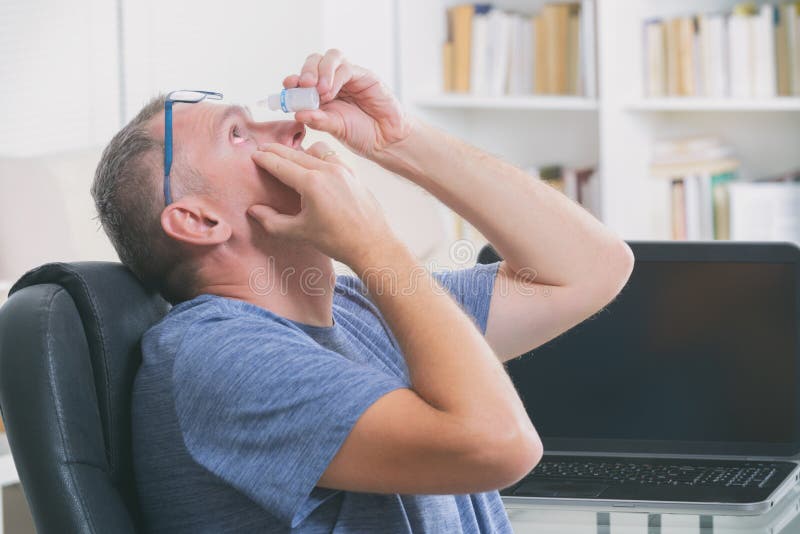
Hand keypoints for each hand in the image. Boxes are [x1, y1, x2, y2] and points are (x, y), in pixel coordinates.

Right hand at [248, 142, 396, 266]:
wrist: (373, 244)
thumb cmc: (337, 240)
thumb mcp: (300, 232)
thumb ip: (272, 221)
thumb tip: (254, 210)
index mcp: (312, 183)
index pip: (280, 164)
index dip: (264, 159)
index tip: (253, 155)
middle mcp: (327, 170)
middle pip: (294, 153)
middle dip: (276, 150)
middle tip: (262, 149)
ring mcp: (343, 169)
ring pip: (315, 150)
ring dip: (299, 150)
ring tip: (288, 157)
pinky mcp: (353, 173)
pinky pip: (332, 156)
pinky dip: (318, 155)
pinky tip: (314, 164)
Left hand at [283, 49, 410, 159]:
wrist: (386, 139)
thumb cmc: (361, 134)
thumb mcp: (334, 128)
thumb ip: (317, 120)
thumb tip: (297, 113)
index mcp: (321, 94)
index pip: (304, 77)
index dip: (294, 79)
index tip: (288, 85)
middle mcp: (334, 82)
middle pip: (315, 61)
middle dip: (307, 70)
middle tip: (304, 85)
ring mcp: (349, 77)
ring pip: (331, 57)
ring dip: (321, 70)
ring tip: (320, 91)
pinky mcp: (364, 75)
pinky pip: (346, 67)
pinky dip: (335, 77)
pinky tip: (332, 92)